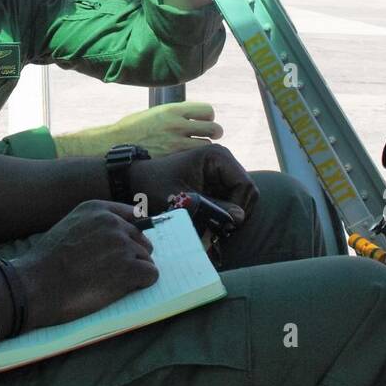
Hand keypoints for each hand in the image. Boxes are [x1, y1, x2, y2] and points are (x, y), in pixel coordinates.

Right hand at [12, 200, 156, 328]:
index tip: (128, 248)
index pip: (133, 215)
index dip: (132, 235)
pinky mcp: (128, 268)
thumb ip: (93, 226)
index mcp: (97, 209)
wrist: (36, 284)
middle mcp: (113, 223)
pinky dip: (142, 284)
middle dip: (133, 256)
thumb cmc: (46, 262)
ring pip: (147, 258)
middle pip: (142, 239)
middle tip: (114, 272)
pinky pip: (151, 274)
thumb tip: (116, 236)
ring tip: (112, 282)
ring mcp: (122, 245)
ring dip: (135, 272)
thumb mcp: (68, 227)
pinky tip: (125, 289)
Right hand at [109, 101, 223, 155]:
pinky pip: (194, 158)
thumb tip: (194, 118)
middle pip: (212, 127)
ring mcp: (175, 143)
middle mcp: (176, 125)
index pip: (207, 110)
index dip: (208, 116)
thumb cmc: (133, 129)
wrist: (113, 144)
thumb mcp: (155, 113)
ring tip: (196, 149)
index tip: (204, 121)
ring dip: (204, 147)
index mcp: (172, 110)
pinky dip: (196, 159)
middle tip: (210, 136)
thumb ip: (175, 114)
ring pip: (207, 145)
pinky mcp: (172, 159)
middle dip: (214, 132)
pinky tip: (189, 159)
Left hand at [131, 144, 257, 227]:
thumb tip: (239, 218)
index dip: (238, 208)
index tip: (224, 225)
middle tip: (219, 229)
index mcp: (217, 157)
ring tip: (213, 226)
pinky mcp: (217, 182)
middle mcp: (224, 160)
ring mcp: (222, 171)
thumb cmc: (155, 186)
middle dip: (236, 213)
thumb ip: (211, 207)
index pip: (245, 185)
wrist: (138, 181)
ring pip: (241, 199)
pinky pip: (232, 200)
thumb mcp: (182, 200)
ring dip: (231, 215)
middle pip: (248, 192)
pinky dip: (224, 213)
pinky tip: (210, 221)